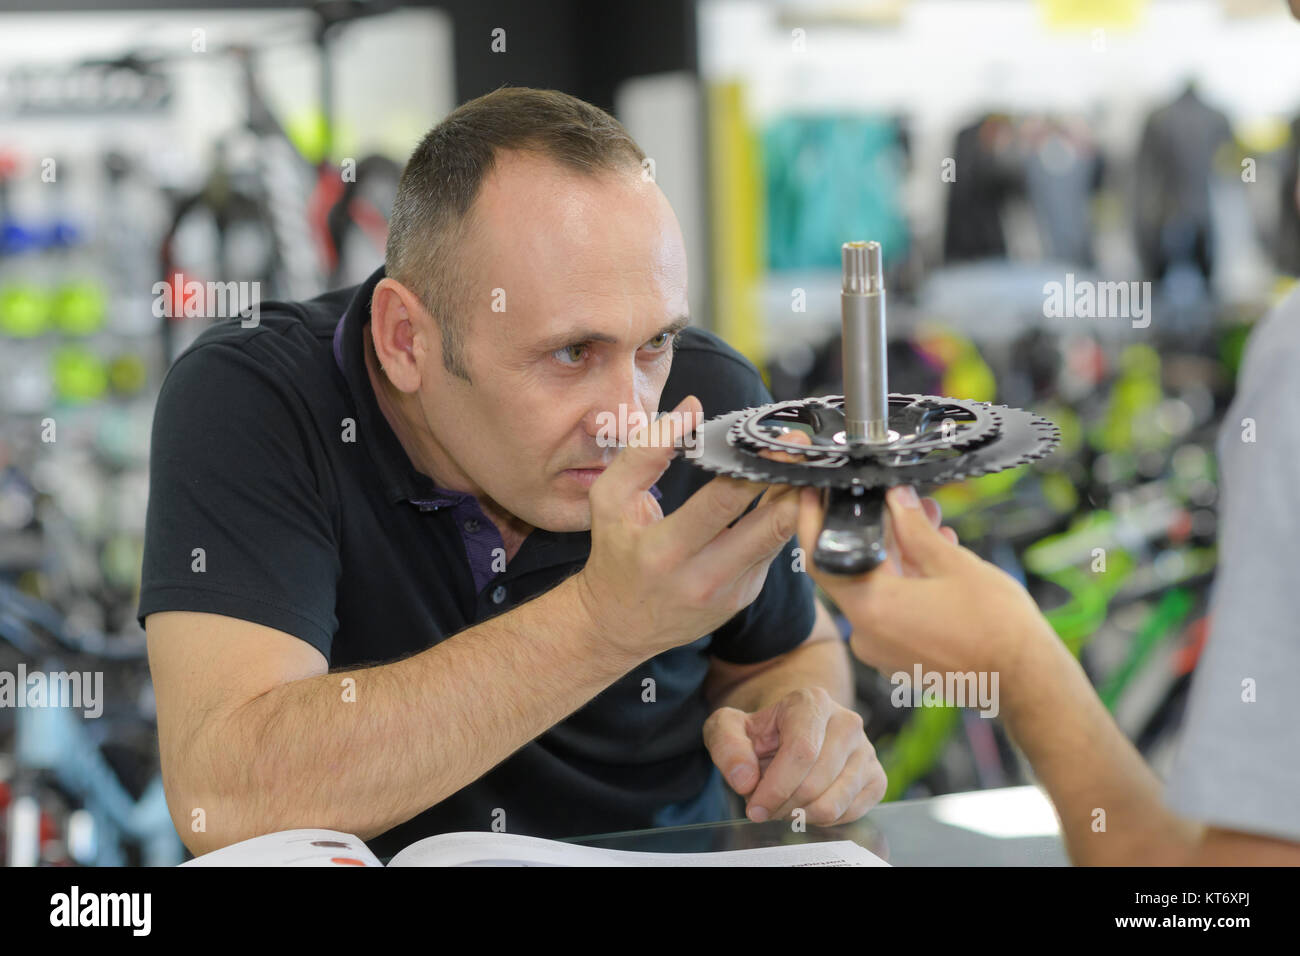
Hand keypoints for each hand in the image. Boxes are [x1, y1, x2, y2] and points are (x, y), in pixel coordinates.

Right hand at [574, 395, 802, 661]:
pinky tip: (780, 496)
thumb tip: (691, 408)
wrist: (619, 622)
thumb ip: (645, 450)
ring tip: (799, 467)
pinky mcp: (743, 596)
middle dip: (791, 481)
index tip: (775, 442)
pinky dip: (778, 521)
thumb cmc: (615, 552)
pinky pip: (771, 551)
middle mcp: (702, 577)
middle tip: (801, 449)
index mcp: (665, 550)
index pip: (722, 503)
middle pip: (768, 526)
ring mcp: (729, 592)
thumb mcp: (610, 499)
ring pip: (780, 538)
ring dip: (795, 499)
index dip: (755, 469)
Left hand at [703, 687, 885, 825]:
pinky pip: (850, 813)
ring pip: (834, 802)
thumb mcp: (728, 728)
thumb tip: (745, 779)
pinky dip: (822, 819)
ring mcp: (866, 750)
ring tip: (783, 805)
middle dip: (783, 805)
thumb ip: (726, 745)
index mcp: (812, 702)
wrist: (791, 733)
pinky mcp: (876, 777)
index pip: (801, 752)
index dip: (776, 787)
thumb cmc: (761, 732)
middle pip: (815, 782)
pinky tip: (806, 805)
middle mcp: (847, 722)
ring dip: (800, 815)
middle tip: (765, 808)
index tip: (755, 808)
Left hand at [796, 484, 1052, 680]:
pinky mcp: (901, 658)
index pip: (820, 558)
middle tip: (896, 501)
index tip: (811, 496)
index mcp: (869, 608)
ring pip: (877, 590)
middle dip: (876, 533)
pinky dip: (906, 584)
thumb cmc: (995, 627)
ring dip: (898, 556)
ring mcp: (883, 651)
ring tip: (930, 524)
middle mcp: (867, 634)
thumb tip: (897, 499)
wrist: (1026, 681)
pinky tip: (936, 558)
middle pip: (853, 571)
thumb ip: (915, 528)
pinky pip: (892, 612)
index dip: (812, 522)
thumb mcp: (952, 562)